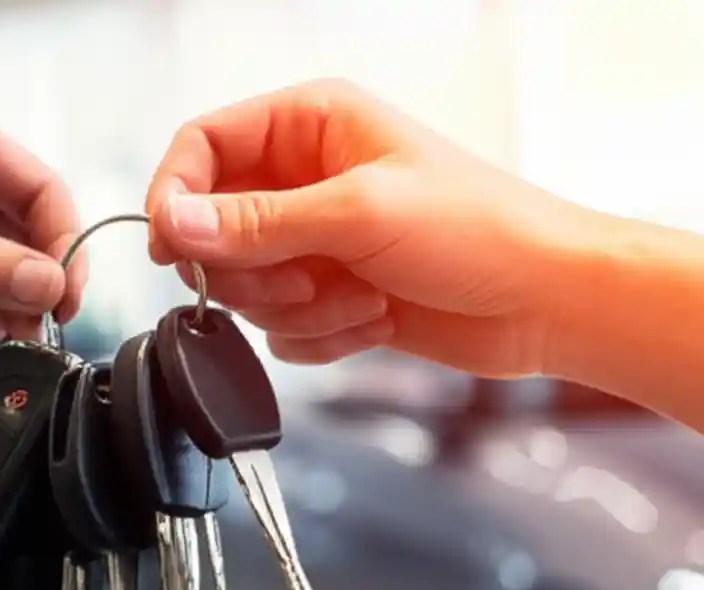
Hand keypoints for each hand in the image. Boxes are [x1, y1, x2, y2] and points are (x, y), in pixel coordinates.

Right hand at [145, 79, 590, 376]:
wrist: (548, 303)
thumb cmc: (481, 229)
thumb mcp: (359, 213)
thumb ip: (256, 221)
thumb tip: (175, 222)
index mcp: (309, 126)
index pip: (202, 146)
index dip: (176, 194)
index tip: (171, 245)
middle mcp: (304, 179)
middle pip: (211, 228)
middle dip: (252, 268)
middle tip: (303, 274)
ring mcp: (314, 240)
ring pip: (242, 286)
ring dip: (294, 305)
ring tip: (358, 295)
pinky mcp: (327, 294)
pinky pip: (277, 328)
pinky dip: (318, 334)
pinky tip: (371, 317)